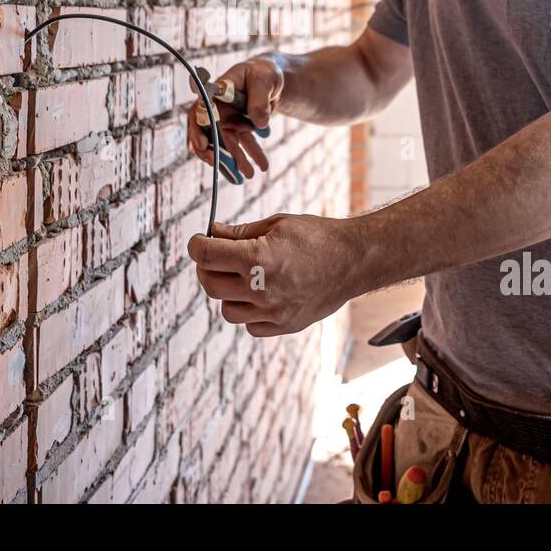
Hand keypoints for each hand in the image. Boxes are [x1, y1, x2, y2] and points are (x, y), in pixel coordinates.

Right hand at [186, 56, 282, 179]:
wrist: (272, 79)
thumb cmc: (263, 73)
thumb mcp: (264, 80)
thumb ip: (259, 99)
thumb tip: (260, 123)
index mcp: (216, 91)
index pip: (199, 111)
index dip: (197, 129)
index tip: (202, 145)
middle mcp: (217, 108)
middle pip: (210, 133)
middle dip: (217, 153)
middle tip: (224, 166)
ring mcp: (226, 120)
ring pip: (227, 144)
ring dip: (237, 160)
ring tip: (251, 174)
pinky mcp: (238, 129)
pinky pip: (240, 146)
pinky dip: (249, 157)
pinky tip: (261, 166)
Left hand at [188, 214, 367, 335]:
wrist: (353, 261)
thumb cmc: (316, 237)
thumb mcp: (276, 224)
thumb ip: (240, 233)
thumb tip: (212, 234)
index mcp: (258, 258)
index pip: (206, 256)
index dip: (197, 246)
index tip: (199, 242)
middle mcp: (261, 289)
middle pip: (210, 284)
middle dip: (207, 268)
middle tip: (218, 256)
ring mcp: (272, 312)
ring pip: (226, 309)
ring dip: (227, 292)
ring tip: (244, 277)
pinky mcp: (284, 326)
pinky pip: (249, 325)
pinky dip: (248, 311)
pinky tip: (261, 294)